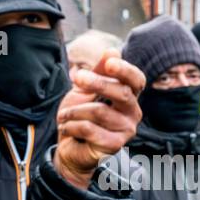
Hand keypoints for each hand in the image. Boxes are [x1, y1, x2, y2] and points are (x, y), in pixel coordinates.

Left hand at [54, 52, 144, 187]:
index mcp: (129, 95)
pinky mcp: (115, 146)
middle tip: (77, 78)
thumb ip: (98, 72)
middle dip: (97, 83)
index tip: (108, 63)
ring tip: (63, 115)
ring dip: (74, 111)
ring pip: (99, 111)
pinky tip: (66, 127)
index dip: (125, 70)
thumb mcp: (85, 89)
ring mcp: (127, 130)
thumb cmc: (80, 116)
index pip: (136, 80)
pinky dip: (72, 126)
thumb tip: (112, 51)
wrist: (69, 148)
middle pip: (122, 93)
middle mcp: (133, 112)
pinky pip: (90, 129)